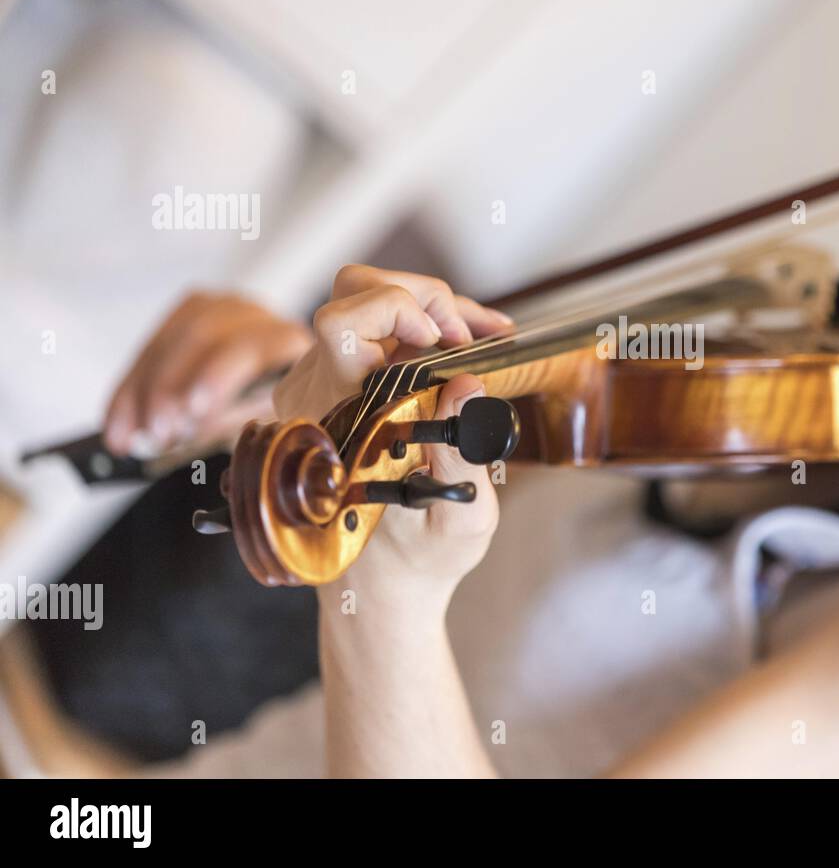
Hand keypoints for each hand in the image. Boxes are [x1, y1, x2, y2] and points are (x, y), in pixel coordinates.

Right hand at [104, 293, 311, 455]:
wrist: (281, 371)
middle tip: (157, 434)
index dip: (215, 378)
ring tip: (128, 437)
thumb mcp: (273, 418)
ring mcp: (216, 308)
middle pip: (200, 338)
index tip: (192, 411)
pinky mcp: (188, 311)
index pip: (248, 348)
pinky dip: (129, 391)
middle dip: (169, 390)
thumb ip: (240, 418)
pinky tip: (116, 425)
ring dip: (140, 394)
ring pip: (166, 343)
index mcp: (285, 337)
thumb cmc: (282, 404)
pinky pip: (148, 349)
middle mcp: (252, 314)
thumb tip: (194, 424)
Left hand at [273, 265, 513, 594]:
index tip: (447, 340)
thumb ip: (461, 452)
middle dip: (425, 297)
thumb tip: (470, 386)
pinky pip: (371, 332)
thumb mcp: (458, 519)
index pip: (341, 325)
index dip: (398, 310)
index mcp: (340, 422)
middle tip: (474, 334)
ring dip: (429, 309)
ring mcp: (319, 388)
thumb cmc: (419, 559)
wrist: (378, 586)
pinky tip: (467, 347)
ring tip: (483, 335)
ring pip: (365, 303)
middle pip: (354, 292)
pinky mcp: (334, 388)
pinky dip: (420, 328)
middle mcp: (316, 396)